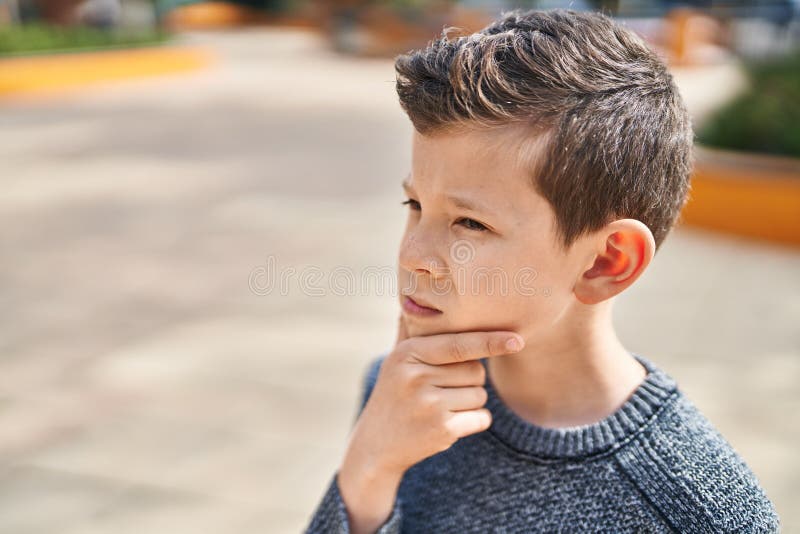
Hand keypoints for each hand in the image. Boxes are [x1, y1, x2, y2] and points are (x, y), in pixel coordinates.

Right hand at [346, 325, 524, 476]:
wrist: (376, 445)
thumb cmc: (393, 396)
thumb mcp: (394, 362)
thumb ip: (407, 332)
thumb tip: (410, 300)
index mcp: (407, 354)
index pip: (458, 344)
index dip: (490, 341)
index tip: (518, 339)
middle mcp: (416, 377)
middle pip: (475, 371)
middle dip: (469, 380)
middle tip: (441, 390)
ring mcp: (429, 405)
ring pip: (480, 394)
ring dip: (470, 402)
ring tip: (440, 407)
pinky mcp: (442, 430)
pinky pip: (482, 417)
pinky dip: (474, 421)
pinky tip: (448, 423)